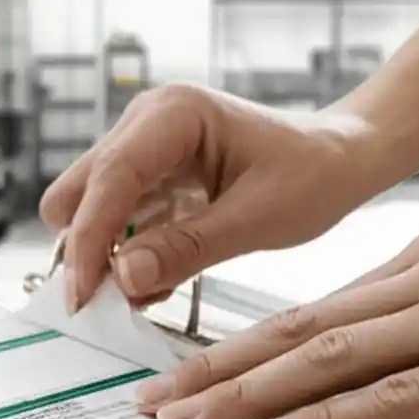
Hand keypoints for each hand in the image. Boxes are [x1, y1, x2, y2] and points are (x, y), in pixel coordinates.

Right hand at [39, 83, 379, 312]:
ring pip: (86, 209)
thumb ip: (188, 249)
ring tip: (144, 292)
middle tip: (107, 302)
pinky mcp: (146, 176)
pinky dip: (124, 255)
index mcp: (173, 115)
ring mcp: (140, 148)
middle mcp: (145, 123)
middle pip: (77, 191)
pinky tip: (157, 277)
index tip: (82, 298)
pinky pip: (113, 221)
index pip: (109, 178)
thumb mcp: (259, 219)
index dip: (89, 241)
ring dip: (104, 256)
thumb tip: (123, 279)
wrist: (341, 157)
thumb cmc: (314, 174)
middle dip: (84, 249)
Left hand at [133, 231, 418, 418]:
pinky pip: (398, 395)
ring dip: (250, 393)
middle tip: (155, 402)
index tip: (180, 377)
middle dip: (218, 369)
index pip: (306, 313)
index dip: (235, 348)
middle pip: (299, 331)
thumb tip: (342, 373)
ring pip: (331, 358)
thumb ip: (412, 333)